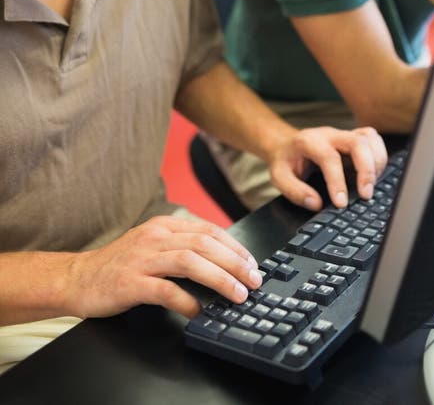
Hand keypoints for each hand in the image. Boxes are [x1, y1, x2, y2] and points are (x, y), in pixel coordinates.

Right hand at [63, 215, 262, 319]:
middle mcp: (155, 237)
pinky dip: (186, 300)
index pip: (208, 230)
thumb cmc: (119, 265)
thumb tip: (220, 261)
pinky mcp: (130, 283)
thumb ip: (180, 247)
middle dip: (234, 262)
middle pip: (204, 244)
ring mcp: (142, 259)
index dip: (234, 246)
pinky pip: (165, 290)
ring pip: (190, 262)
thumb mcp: (152, 245)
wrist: (77, 278)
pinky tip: (199, 310)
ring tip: (237, 294)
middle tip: (253, 280)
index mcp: (163, 225)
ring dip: (219, 278)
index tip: (252, 263)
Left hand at [267, 126, 387, 210]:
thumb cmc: (285, 161)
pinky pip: (373, 139)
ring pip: (369, 138)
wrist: (286, 144)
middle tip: (366, 195)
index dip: (338, 182)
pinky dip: (379, 155)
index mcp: (309, 141)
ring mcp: (343, 134)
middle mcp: (329, 134)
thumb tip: (316, 204)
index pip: (330, 158)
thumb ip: (295, 191)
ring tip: (371, 186)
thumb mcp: (279, 177)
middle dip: (366, 170)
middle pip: (357, 142)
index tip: (341, 203)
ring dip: (376, 162)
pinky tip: (374, 174)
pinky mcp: (353, 138)